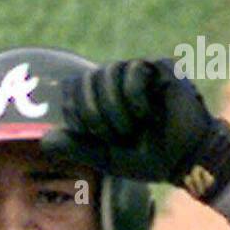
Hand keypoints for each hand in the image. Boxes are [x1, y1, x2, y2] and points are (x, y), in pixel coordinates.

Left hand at [43, 58, 229, 200]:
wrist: (185, 161)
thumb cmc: (148, 160)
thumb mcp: (106, 158)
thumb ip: (77, 147)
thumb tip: (44, 139)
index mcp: (103, 100)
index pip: (74, 89)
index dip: (78, 113)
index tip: (98, 137)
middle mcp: (119, 82)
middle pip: (88, 79)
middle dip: (95, 113)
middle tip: (116, 134)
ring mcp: (140, 72)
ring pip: (108, 72)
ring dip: (115, 108)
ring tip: (133, 127)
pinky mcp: (161, 68)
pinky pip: (133, 71)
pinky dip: (134, 98)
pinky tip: (147, 113)